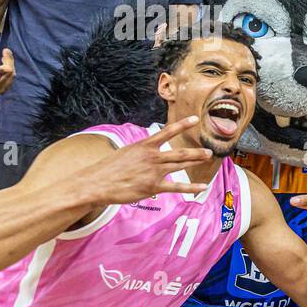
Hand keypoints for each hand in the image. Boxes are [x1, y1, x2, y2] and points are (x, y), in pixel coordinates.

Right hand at [83, 117, 213, 202]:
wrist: (96, 183)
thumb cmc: (108, 169)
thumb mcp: (125, 153)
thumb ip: (140, 153)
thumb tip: (148, 154)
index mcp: (144, 146)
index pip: (167, 132)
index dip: (182, 124)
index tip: (195, 118)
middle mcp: (152, 157)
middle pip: (179, 152)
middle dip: (196, 151)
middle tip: (209, 151)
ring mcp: (154, 171)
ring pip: (180, 165)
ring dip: (195, 161)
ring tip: (207, 158)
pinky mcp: (153, 186)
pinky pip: (177, 187)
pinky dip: (192, 187)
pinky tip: (203, 187)